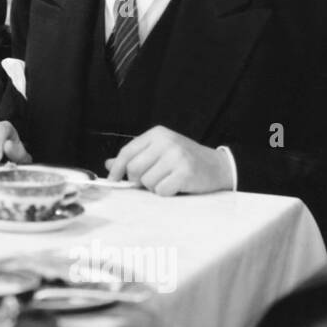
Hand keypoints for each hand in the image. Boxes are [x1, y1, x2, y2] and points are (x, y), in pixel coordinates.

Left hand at [105, 126, 231, 195]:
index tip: (112, 179)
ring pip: (147, 182)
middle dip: (139, 180)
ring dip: (154, 187)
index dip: (117, 168)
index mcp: (157, 134)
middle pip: (134, 169)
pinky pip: (161, 190)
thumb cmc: (185, 159)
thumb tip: (108, 164)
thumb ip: (135, 157)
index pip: (127, 152)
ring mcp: (177, 156)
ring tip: (168, 179)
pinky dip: (166, 192)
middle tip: (151, 179)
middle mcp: (166, 142)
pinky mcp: (185, 172)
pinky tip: (176, 185)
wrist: (217, 166)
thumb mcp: (159, 151)